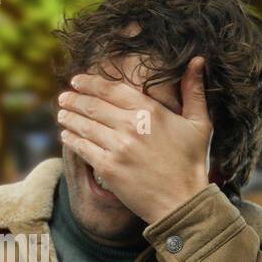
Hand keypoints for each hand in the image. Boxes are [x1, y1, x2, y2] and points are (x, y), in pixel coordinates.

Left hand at [57, 57, 213, 223]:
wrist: (183, 201)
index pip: (112, 89)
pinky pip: (83, 148)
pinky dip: (71, 140)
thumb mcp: (200, 123)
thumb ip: (194, 91)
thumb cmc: (192, 162)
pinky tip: (66, 136)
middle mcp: (131, 126)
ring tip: (61, 113)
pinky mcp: (108, 168)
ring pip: (84, 126)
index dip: (90, 83)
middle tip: (64, 97)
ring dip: (69, 118)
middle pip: (93, 106)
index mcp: (150, 111)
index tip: (77, 80)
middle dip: (74, 99)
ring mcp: (118, 147)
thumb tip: (197, 60)